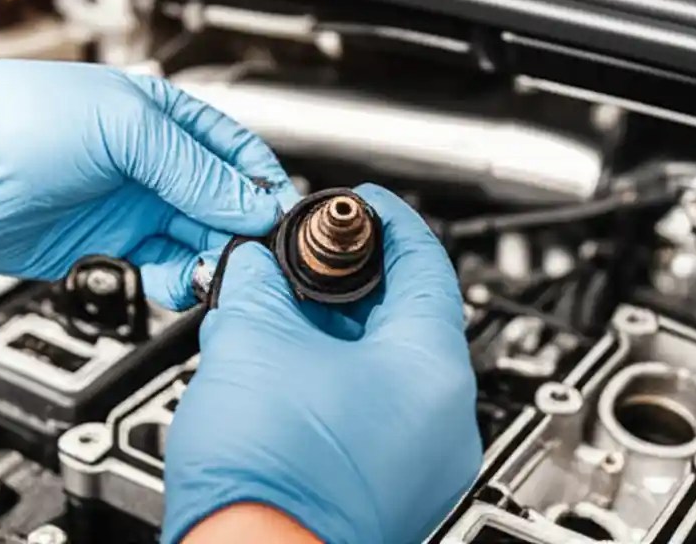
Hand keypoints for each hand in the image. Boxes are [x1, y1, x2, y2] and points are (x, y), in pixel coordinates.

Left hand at [0, 37, 290, 308]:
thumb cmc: (12, 118)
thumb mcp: (122, 128)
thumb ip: (192, 169)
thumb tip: (249, 204)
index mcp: (163, 119)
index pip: (238, 155)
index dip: (264, 187)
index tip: (280, 221)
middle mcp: (151, 165)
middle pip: (223, 206)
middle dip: (241, 233)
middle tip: (248, 259)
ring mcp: (127, 208)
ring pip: (194, 245)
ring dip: (210, 262)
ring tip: (206, 272)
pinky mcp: (100, 249)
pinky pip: (157, 273)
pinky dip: (174, 283)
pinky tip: (172, 282)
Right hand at [163, 184, 481, 543]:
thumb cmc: (267, 475)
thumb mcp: (251, 341)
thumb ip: (258, 282)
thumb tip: (256, 264)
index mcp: (430, 369)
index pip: (427, 264)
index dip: (389, 221)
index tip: (362, 204)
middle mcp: (443, 419)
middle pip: (406, 319)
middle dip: (348, 284)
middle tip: (304, 262)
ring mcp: (420, 463)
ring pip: (386, 371)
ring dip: (335, 337)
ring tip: (281, 318)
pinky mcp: (388, 492)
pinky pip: (372, 417)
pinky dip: (334, 384)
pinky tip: (284, 375)